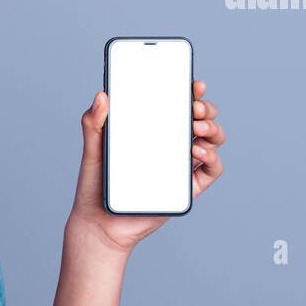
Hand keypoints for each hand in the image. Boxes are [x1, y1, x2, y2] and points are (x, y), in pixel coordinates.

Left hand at [67, 78, 225, 253]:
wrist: (99, 221)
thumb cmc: (96, 183)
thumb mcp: (92, 148)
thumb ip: (93, 122)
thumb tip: (101, 94)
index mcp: (152, 129)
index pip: (177, 104)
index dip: (191, 91)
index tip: (193, 83)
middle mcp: (171, 144)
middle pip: (201, 119)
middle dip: (205, 107)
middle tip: (193, 106)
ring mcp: (181, 165)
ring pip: (212, 140)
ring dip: (212, 128)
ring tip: (196, 128)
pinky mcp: (188, 187)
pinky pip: (212, 170)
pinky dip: (212, 157)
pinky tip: (196, 150)